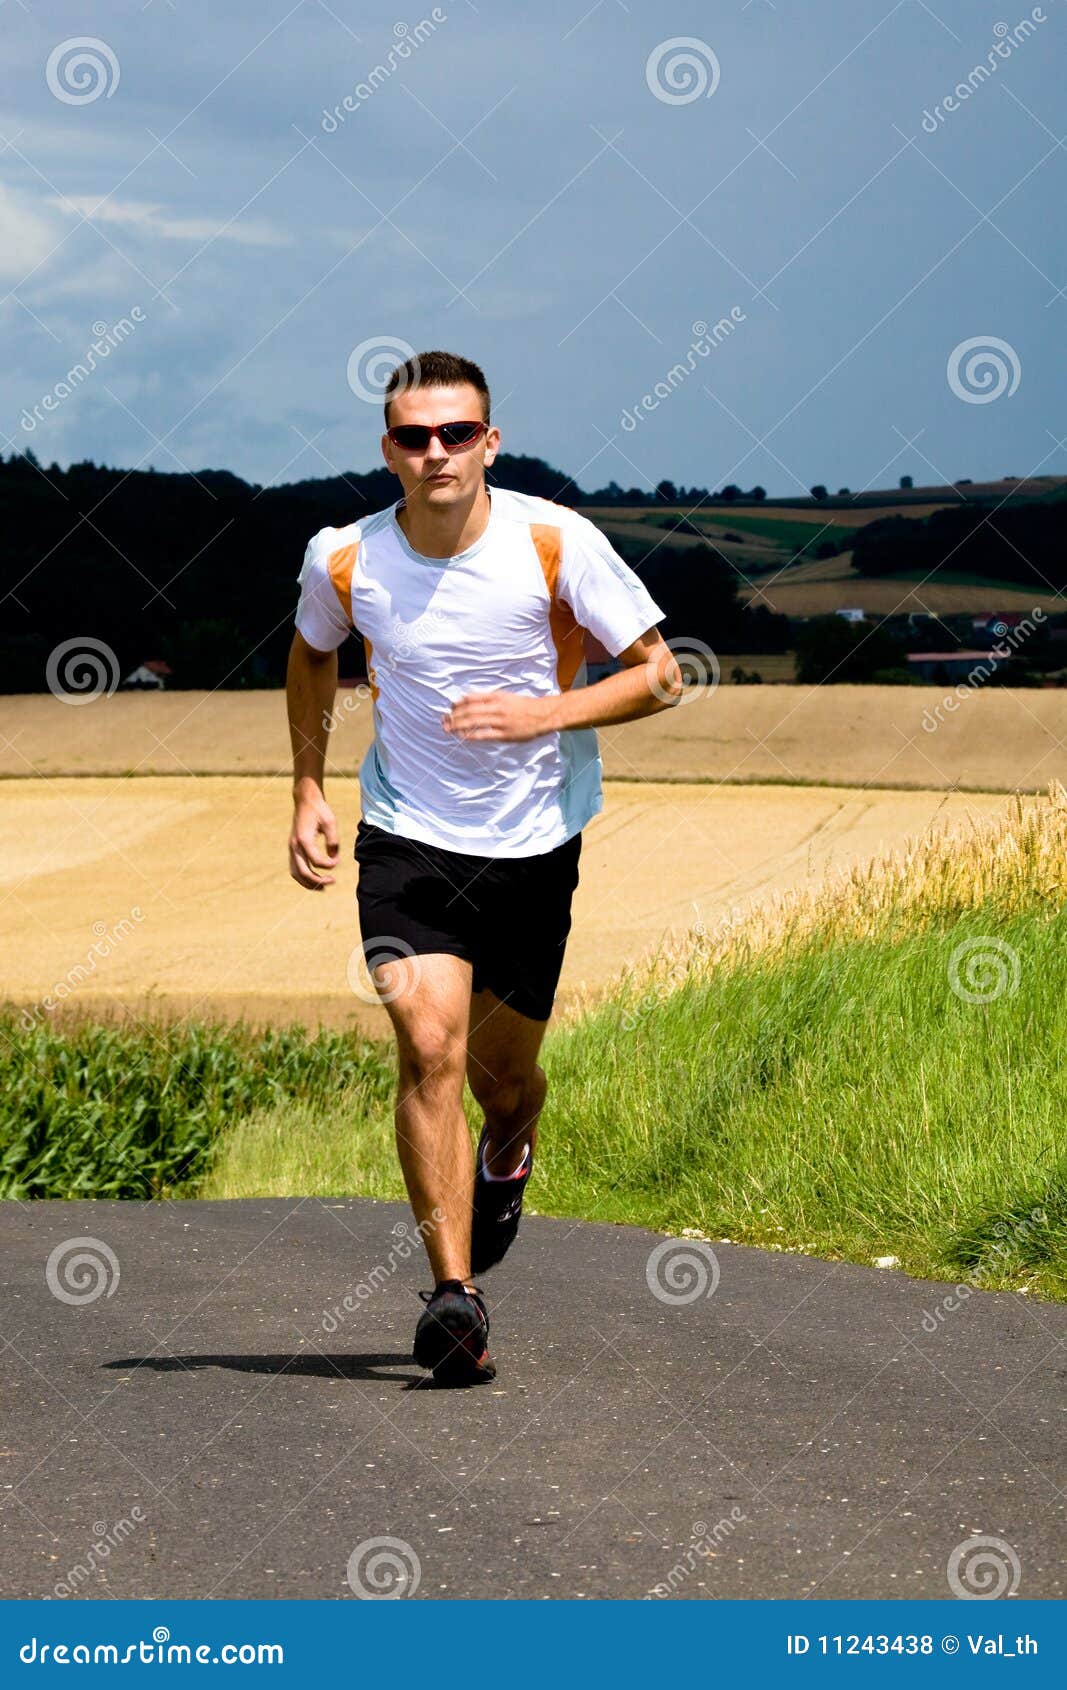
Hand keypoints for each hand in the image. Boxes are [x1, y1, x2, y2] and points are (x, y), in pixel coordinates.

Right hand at [289, 787, 339, 888]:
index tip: (337, 861)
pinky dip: (303, 876)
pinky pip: (295, 867)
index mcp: (304, 839)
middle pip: (302, 872)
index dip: (329, 865)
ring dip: (308, 882)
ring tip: (322, 887)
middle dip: (317, 881)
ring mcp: (292, 847)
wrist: (305, 800)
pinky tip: (315, 878)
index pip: (316, 860)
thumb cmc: (319, 809)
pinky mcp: (293, 847)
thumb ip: (333, 841)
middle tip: (332, 882)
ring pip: (296, 872)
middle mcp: (295, 845)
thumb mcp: (330, 822)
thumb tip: (334, 858)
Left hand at [442, 691, 556, 742]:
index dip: (458, 704)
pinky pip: (484, 735)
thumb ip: (489, 698)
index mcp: (497, 697)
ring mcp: (501, 721)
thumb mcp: (506, 696)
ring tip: (448, 728)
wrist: (542, 714)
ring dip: (459, 725)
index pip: (472, 698)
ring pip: (474, 722)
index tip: (450, 708)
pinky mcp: (505, 734)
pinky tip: (463, 736)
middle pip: (470, 710)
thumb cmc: (523, 705)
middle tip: (444, 720)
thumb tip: (468, 700)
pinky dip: (472, 735)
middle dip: (454, 716)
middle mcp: (497, 707)